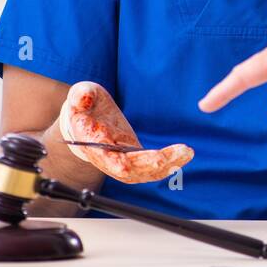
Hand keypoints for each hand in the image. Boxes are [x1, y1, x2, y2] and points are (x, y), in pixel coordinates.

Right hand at [58, 82, 193, 183]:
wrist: (86, 120)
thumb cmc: (84, 105)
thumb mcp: (80, 94)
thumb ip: (80, 95)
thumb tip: (82, 97)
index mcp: (91, 142)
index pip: (104, 157)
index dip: (116, 163)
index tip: (130, 166)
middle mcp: (106, 157)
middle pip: (129, 169)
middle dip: (152, 164)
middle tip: (177, 153)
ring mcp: (120, 160)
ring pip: (142, 172)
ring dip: (165, 166)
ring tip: (187, 153)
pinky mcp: (133, 157)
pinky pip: (150, 168)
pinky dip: (167, 164)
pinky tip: (184, 155)